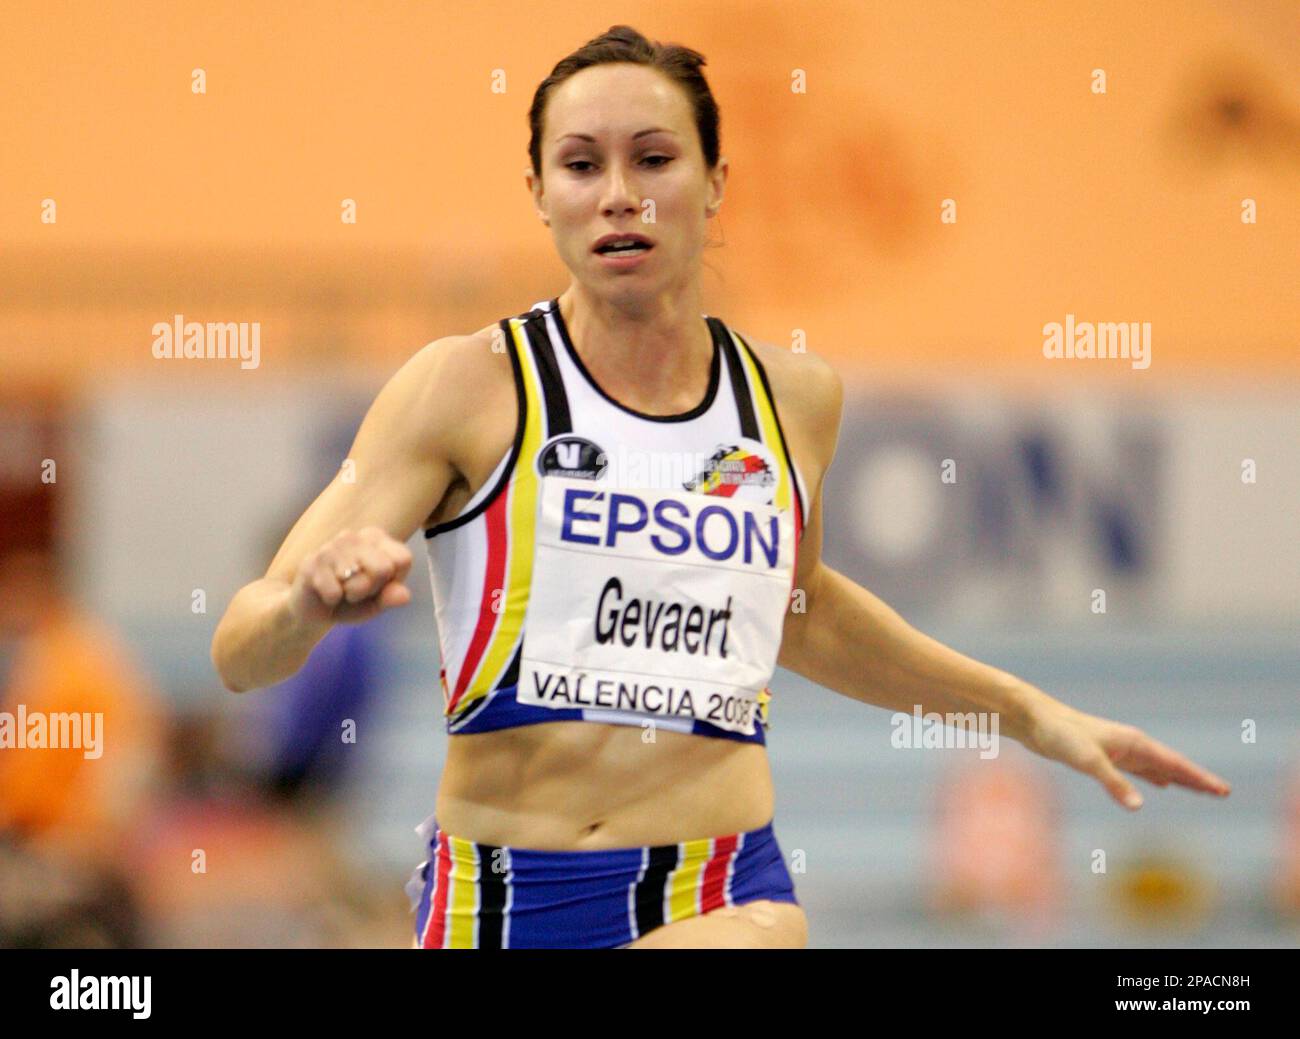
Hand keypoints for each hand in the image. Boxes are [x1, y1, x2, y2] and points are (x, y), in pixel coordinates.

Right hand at [289, 526, 413, 625]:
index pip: (402, 559)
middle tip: (357, 590)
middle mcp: (353, 536)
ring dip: (351, 596)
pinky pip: (334, 593)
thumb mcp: (377, 603)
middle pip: (383, 569)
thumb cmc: (352, 601)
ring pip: (358, 582)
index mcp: (376, 538)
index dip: (393, 580)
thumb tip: (404, 596)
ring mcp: (330, 547)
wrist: (313, 611)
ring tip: (341, 590)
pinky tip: (325, 593)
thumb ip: (391, 597)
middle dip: (372, 589)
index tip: (379, 584)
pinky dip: (332, 601)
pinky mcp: (311, 563)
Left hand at [1023, 701, 1230, 810]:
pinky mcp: (1104, 757)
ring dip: (1180, 779)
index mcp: (1134, 743)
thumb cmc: (1060, 735)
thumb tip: (1139, 807)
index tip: (1223, 791)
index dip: (1199, 779)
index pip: (1175, 764)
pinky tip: (1161, 784)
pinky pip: (1140, 770)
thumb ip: (1114, 783)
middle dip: (1197, 780)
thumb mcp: (1088, 761)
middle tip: (1222, 793)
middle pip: (1172, 765)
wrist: (1034, 721)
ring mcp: (1118, 750)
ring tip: (1200, 790)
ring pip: (1157, 768)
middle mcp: (1131, 745)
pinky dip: (1155, 778)